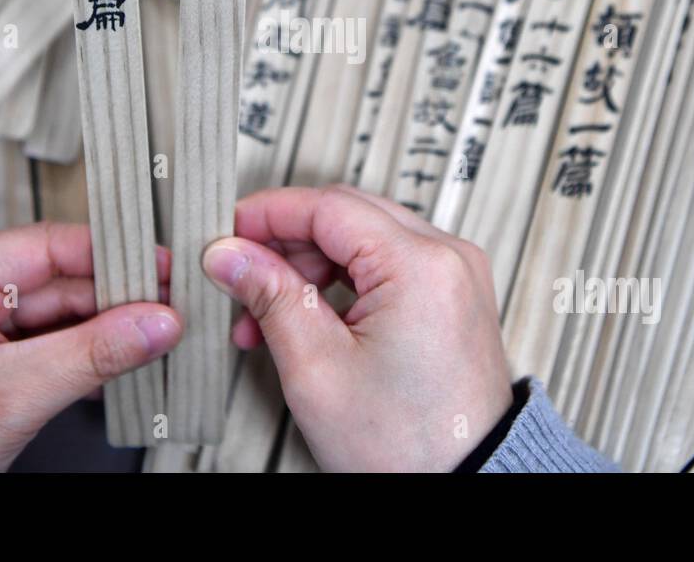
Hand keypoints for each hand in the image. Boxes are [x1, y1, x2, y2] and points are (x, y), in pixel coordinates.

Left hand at [0, 223, 181, 471]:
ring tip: (151, 341)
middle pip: (59, 280)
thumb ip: (92, 353)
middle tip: (169, 312)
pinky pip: (47, 339)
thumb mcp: (12, 396)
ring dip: (103, 331)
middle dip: (114, 300)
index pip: (45, 245)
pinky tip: (117, 363)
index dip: (110, 255)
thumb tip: (157, 322)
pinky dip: (83, 353)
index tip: (162, 267)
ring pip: (59, 313)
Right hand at [202, 185, 512, 471]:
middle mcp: (449, 259)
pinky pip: (386, 265)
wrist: (464, 488)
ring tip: (266, 316)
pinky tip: (306, 316)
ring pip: (363, 239)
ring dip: (308, 268)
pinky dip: (340, 283)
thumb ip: (269, 297)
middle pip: (346, 216)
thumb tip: (232, 254)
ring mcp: (456, 277)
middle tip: (240, 277)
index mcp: (423, 266)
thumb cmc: (409, 448)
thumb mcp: (317, 370)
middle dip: (285, 246)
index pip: (328, 206)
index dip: (268, 215)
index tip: (229, 235)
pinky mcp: (452, 297)